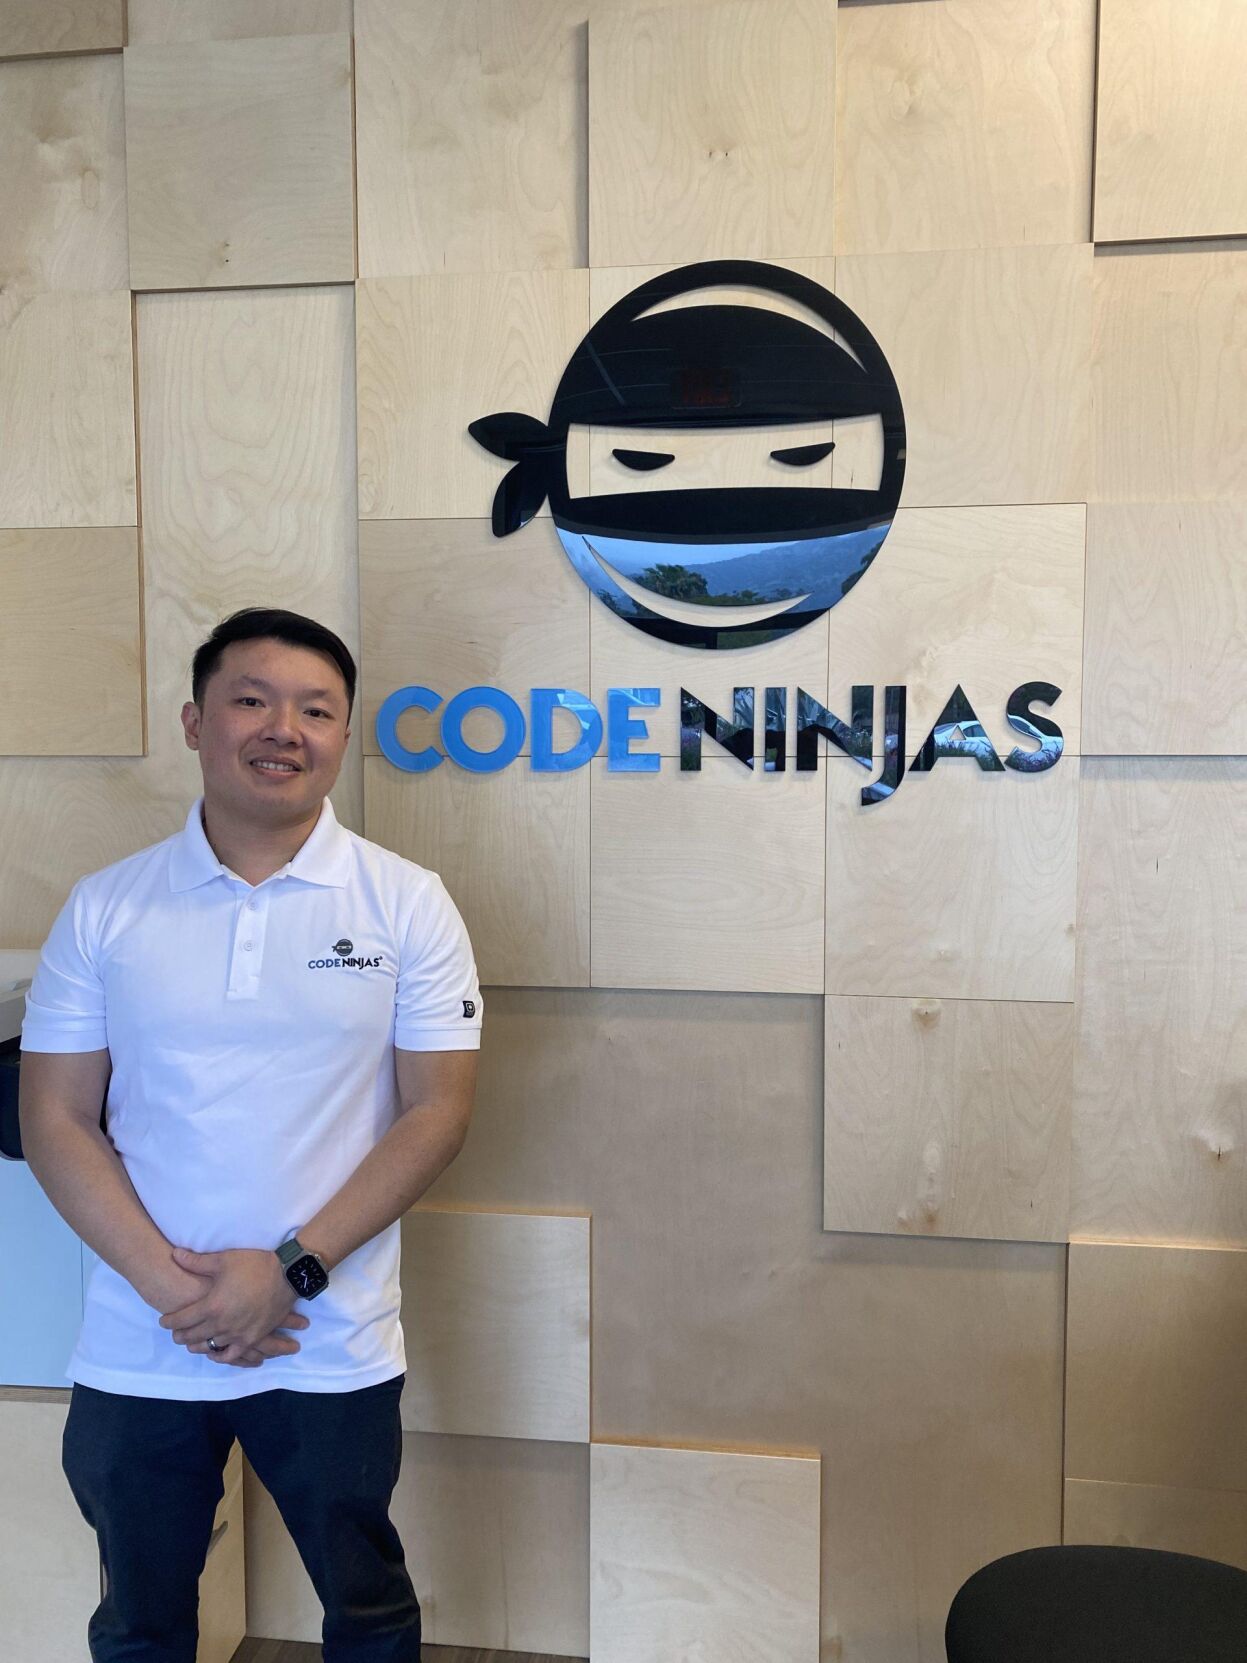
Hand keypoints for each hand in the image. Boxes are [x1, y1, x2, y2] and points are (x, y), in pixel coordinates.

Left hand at [158, 1246, 308, 1367]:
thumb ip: (196, 1261)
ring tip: (191, 1343)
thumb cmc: (253, 1265)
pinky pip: (232, 1355)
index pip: (182, 1319)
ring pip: (209, 1347)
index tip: (164, 1321)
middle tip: (175, 1334)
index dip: (169, 1322)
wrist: (287, 1275)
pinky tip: (215, 1353)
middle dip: (180, 1336)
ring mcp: (237, 1334)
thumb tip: (174, 1254)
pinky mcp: (252, 1338)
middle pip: (192, 1336)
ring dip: (197, 1346)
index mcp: (212, 1306)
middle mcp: (221, 1324)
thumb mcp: (224, 1259)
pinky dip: (220, 1356)